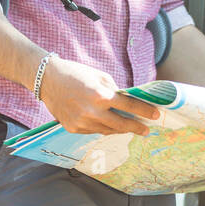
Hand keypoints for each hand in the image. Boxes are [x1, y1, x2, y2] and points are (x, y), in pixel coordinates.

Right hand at [38, 57, 161, 134]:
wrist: (48, 80)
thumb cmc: (77, 74)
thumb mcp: (101, 77)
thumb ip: (115, 91)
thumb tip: (130, 103)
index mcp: (101, 95)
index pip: (130, 107)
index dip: (145, 111)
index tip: (156, 115)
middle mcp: (92, 112)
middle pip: (121, 125)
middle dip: (136, 128)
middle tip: (146, 130)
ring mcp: (81, 122)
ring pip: (107, 130)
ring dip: (119, 129)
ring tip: (129, 128)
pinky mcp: (73, 128)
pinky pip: (94, 131)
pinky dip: (102, 128)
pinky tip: (108, 125)